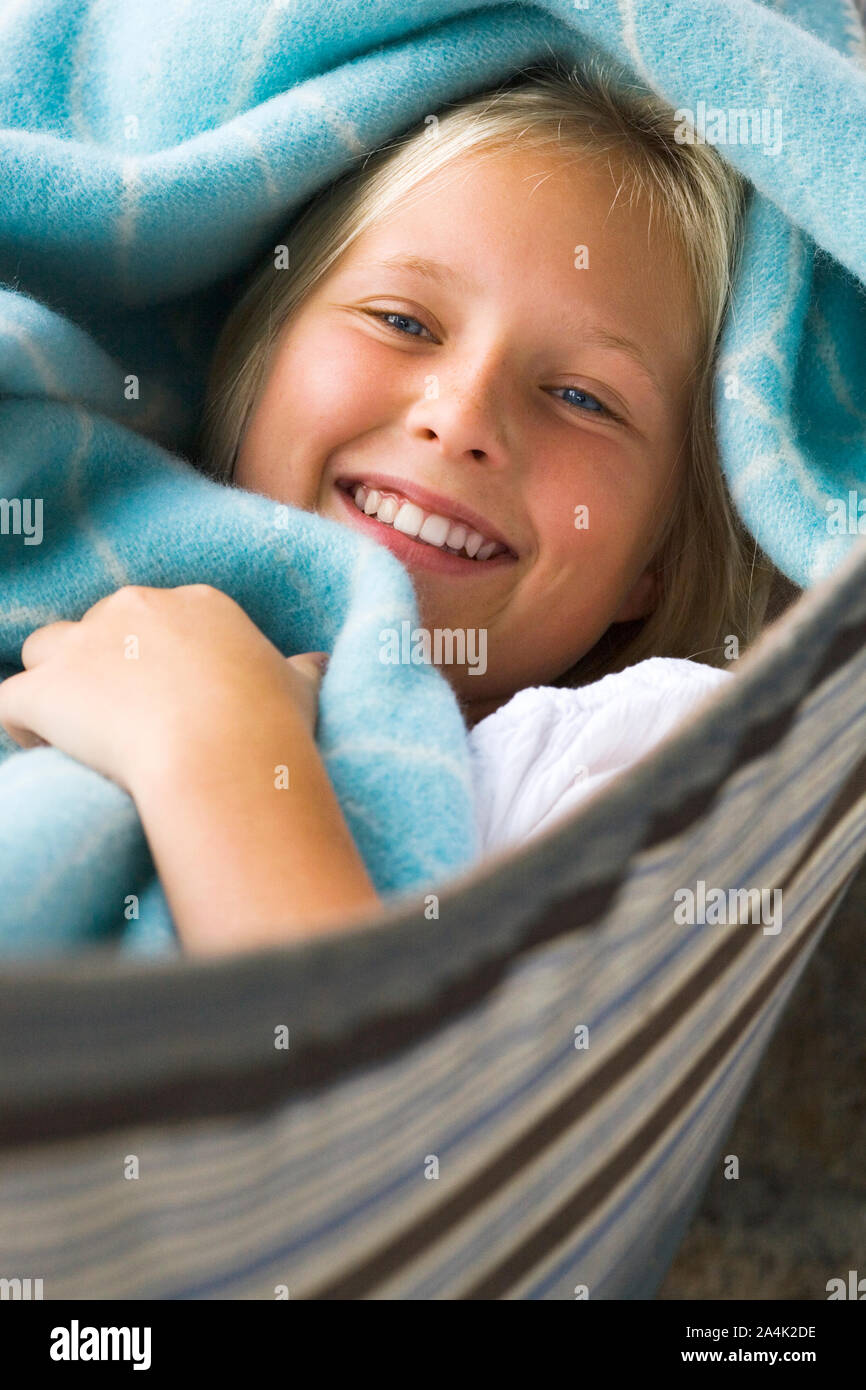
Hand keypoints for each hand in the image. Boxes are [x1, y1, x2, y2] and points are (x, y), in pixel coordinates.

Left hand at [0, 584, 328, 793]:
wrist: (225, 754)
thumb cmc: (271, 725)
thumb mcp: (300, 691)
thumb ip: (302, 671)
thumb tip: (319, 663)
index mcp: (196, 605)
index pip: (156, 620)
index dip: (154, 662)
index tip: (167, 703)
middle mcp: (136, 609)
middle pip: (99, 629)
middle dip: (105, 671)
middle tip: (127, 727)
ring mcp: (86, 645)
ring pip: (46, 652)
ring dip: (56, 688)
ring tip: (77, 737)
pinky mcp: (48, 689)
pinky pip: (9, 702)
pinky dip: (22, 728)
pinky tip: (45, 754)